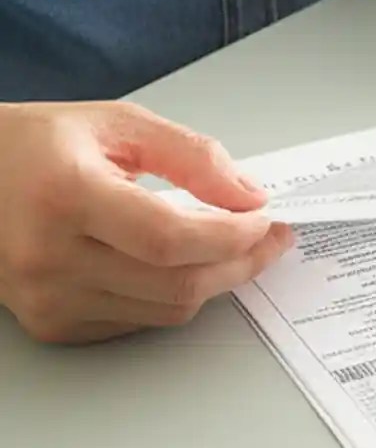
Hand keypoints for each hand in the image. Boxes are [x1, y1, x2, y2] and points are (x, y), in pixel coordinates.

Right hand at [0, 101, 292, 343]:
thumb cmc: (36, 146)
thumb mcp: (118, 124)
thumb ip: (192, 156)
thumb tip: (249, 196)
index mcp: (65, 196)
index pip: (171, 238)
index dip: (232, 235)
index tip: (265, 219)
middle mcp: (49, 257)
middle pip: (177, 284)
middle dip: (240, 263)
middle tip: (267, 238)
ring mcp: (46, 299)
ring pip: (166, 310)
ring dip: (214, 281)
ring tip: (230, 247)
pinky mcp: (50, 323)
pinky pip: (138, 320)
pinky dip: (172, 295)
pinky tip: (178, 264)